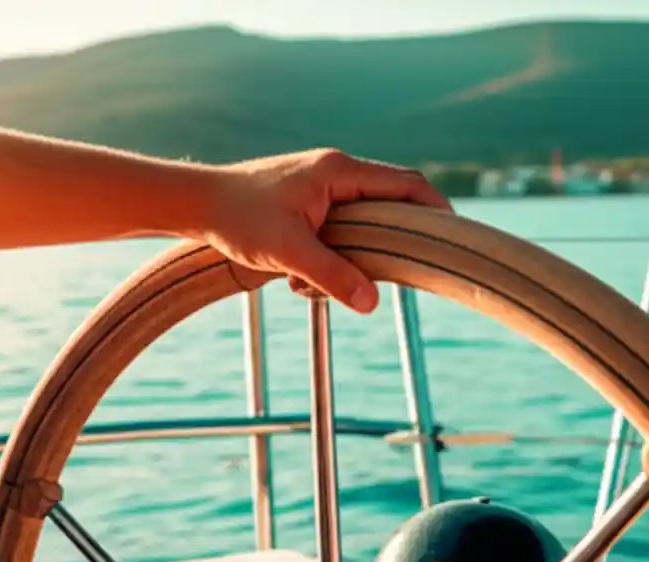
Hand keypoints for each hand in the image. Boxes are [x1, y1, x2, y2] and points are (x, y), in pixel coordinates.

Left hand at [195, 148, 451, 313]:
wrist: (196, 205)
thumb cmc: (237, 220)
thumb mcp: (286, 252)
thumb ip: (331, 276)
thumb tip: (372, 303)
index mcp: (339, 171)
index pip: (407, 185)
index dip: (436, 211)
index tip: (453, 239)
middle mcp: (336, 172)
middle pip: (389, 206)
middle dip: (386, 247)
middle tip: (390, 277)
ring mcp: (322, 186)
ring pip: (362, 225)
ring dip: (348, 261)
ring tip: (310, 283)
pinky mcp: (308, 203)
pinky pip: (338, 231)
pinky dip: (327, 259)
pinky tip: (295, 279)